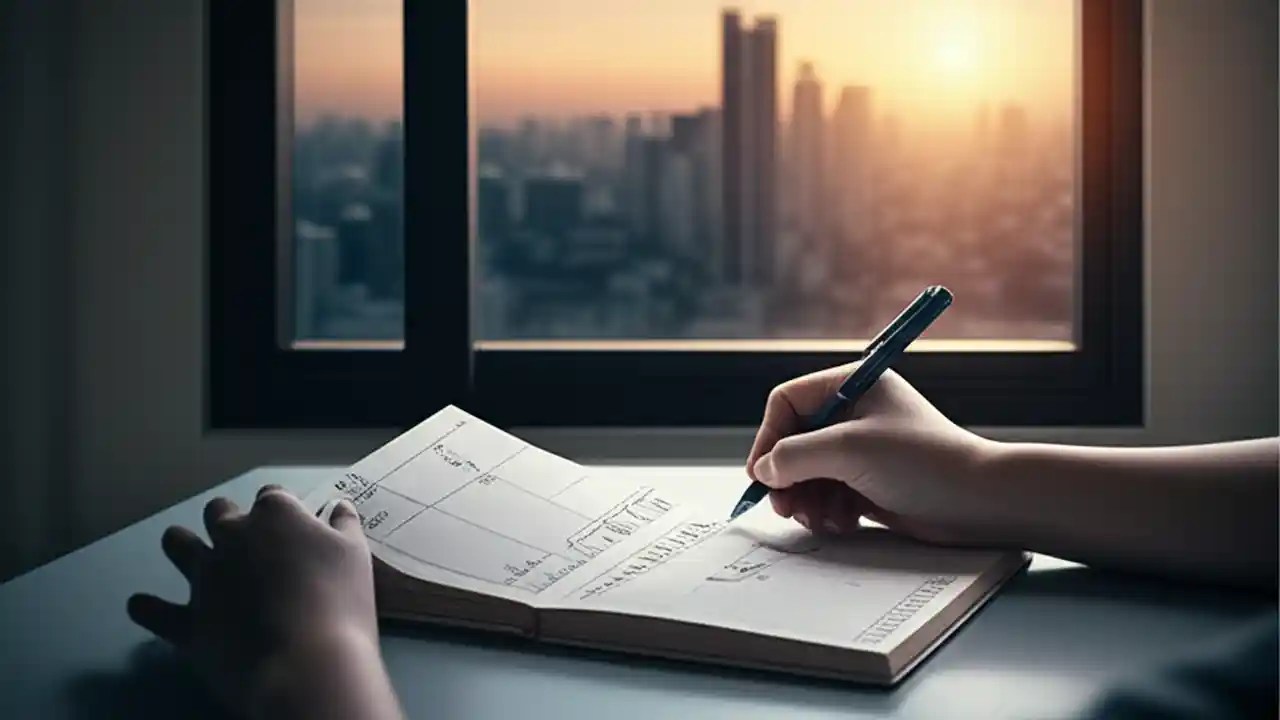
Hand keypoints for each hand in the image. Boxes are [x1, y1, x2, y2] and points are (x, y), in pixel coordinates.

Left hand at [127, 486, 390, 717]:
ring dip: (181, 544)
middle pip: (220, 512)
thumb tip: (337, 507)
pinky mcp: (187, 620)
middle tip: (244, 540)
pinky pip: (152, 609)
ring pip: (177, 544)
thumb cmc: (340, 603)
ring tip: (188, 551)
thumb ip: (343, 525)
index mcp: (276, 516)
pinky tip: (144, 605)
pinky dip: (147, 607)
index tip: (291, 526)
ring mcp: (205, 578)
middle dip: (228, 519)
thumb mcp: (355, 555)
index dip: (281, 511)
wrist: (308, 664)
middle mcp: (233, 537)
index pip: (272, 496)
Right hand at [747, 365, 1002, 545]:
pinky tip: (843, 523)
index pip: (788, 403)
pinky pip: (830, 494)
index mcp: (852, 385)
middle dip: (787, 477)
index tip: (763, 475)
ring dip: (807, 499)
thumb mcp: (848, 450)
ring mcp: (862, 449)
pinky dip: (828, 511)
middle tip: (786, 507)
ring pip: (809, 473)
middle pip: (794, 441)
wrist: (979, 501)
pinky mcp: (871, 481)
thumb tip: (764, 470)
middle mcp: (854, 413)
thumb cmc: (922, 461)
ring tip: (818, 519)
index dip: (769, 438)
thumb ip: (795, 456)